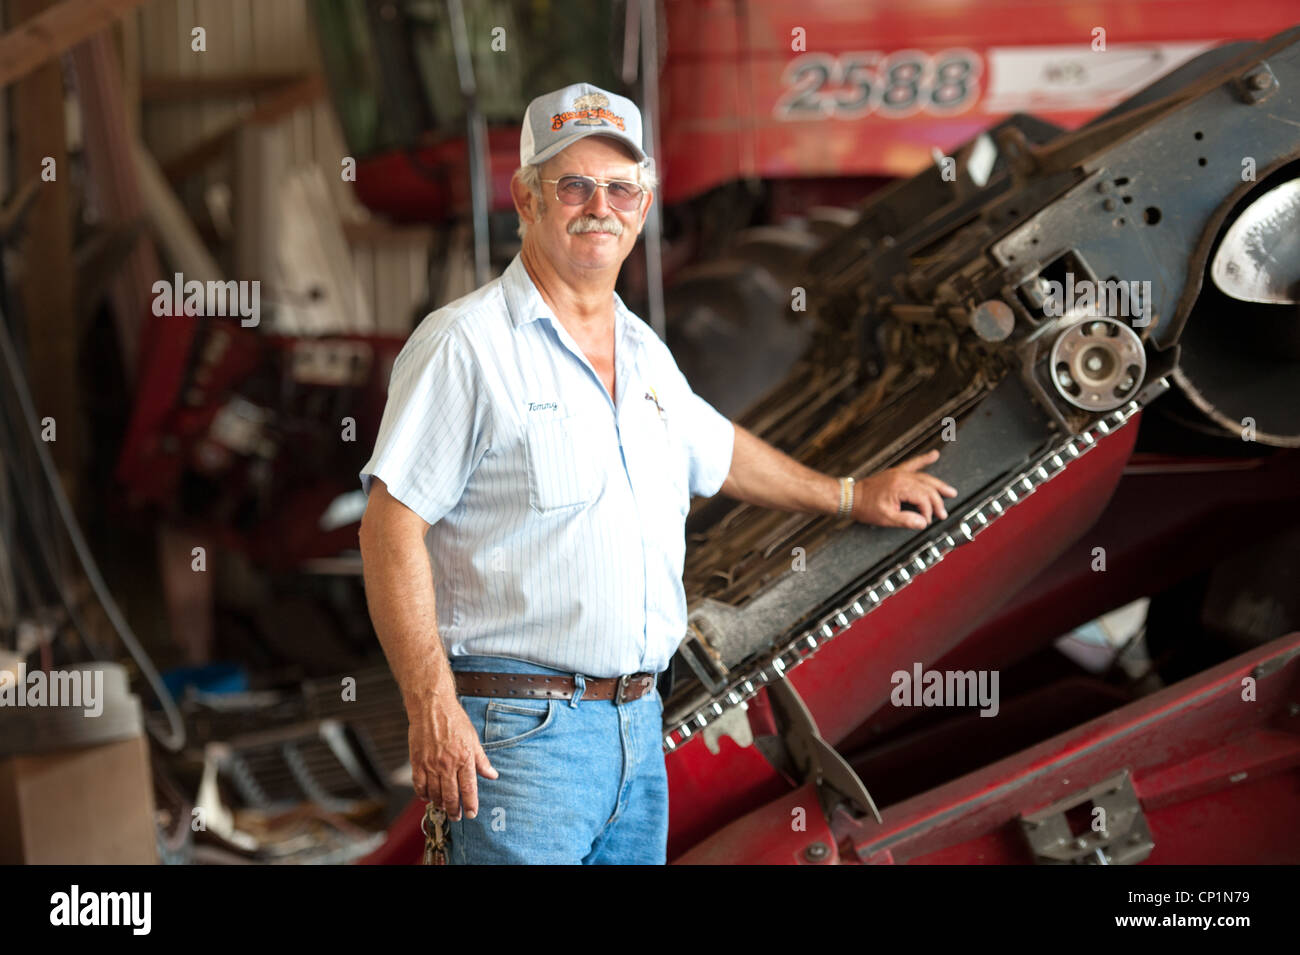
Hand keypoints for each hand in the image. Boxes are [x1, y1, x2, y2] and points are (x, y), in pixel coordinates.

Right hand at [408, 691, 497, 820]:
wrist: (432, 707)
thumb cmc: (454, 720)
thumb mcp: (473, 739)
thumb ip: (482, 760)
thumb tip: (493, 775)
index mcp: (464, 758)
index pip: (469, 788)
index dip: (470, 804)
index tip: (471, 814)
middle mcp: (448, 764)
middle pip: (451, 795)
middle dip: (454, 810)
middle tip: (456, 817)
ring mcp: (431, 764)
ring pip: (435, 793)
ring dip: (439, 804)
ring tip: (443, 807)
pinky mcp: (417, 762)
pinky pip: (419, 785)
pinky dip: (423, 794)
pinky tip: (427, 797)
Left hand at [852, 449, 957, 529]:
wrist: (851, 497)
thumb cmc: (866, 507)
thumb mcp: (886, 518)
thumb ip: (906, 520)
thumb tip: (923, 522)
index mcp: (900, 487)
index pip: (923, 498)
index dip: (928, 511)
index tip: (927, 520)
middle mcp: (902, 477)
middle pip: (927, 488)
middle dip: (936, 501)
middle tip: (942, 513)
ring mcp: (899, 473)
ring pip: (925, 477)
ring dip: (938, 485)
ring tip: (950, 491)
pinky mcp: (896, 472)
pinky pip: (913, 464)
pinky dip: (924, 459)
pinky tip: (933, 455)